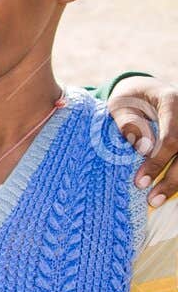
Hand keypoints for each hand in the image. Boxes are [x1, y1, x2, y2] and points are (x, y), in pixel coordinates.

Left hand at [108, 75, 177, 204]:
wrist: (145, 90)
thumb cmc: (129, 98)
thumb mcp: (120, 104)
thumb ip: (128, 122)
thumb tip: (142, 147)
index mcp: (171, 102)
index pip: (170, 137)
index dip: (157, 162)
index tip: (140, 182)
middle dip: (172, 178)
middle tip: (152, 199)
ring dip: (177, 181)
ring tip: (158, 200)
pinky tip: (169, 191)